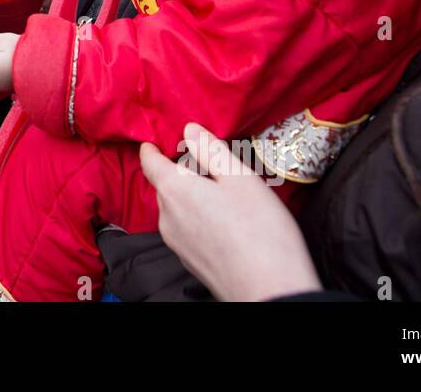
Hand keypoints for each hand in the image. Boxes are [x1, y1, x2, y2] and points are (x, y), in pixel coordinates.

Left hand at [139, 123, 322, 301]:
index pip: (150, 163)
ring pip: (177, 209)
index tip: (153, 142)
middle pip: (166, 185)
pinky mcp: (189, 260)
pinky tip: (227, 223)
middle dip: (182, 172)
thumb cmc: (260, 230)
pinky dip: (199, 219)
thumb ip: (211, 151)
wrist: (270, 289)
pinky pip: (187, 229)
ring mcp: (176, 243)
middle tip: (213, 166)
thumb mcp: (240, 178)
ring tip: (226, 196)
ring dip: (192, 197)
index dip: (151, 149)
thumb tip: (189, 129)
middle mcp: (166, 217)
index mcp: (174, 190)